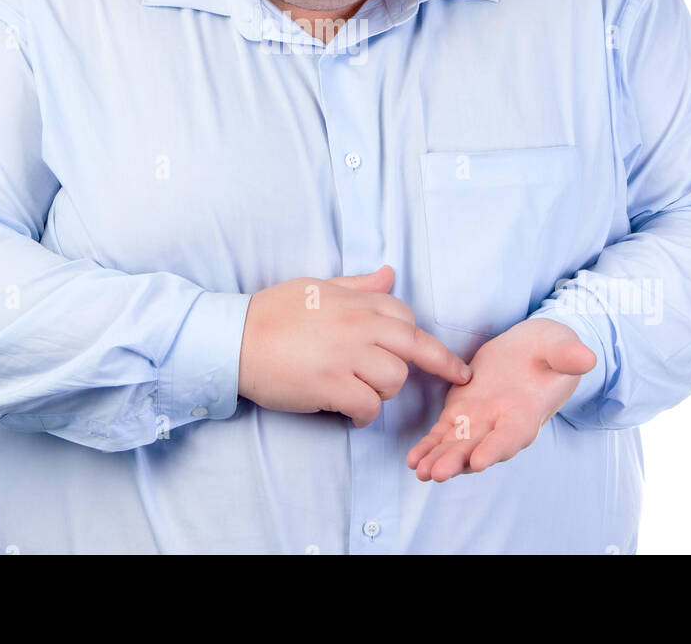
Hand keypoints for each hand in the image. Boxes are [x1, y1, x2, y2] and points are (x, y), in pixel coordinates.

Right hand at [238, 265, 472, 427]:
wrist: (234, 338)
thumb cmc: (273, 312)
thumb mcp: (318, 287)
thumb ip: (359, 285)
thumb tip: (391, 274)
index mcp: (356, 301)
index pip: (407, 317)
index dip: (417, 338)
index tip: (429, 353)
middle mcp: (358, 326)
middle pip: (415, 347)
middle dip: (440, 365)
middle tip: (456, 378)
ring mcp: (346, 356)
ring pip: (394, 381)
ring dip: (386, 393)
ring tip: (365, 393)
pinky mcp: (330, 385)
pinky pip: (368, 406)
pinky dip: (365, 415)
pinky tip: (352, 414)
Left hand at [406, 317, 595, 481]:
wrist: (533, 349)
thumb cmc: (552, 352)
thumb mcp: (563, 349)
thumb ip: (569, 357)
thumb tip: (587, 357)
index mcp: (527, 412)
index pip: (512, 435)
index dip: (497, 448)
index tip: (479, 461)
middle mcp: (502, 424)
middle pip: (479, 447)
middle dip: (458, 461)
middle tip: (438, 473)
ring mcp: (480, 421)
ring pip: (457, 445)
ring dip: (438, 459)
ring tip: (420, 471)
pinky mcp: (461, 412)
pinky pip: (443, 433)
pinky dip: (429, 446)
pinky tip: (414, 460)